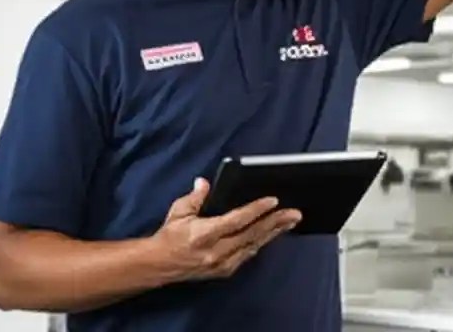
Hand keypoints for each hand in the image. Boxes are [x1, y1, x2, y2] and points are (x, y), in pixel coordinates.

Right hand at [152, 177, 301, 281]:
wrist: (157, 266)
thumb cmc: (168, 237)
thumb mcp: (178, 212)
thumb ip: (195, 197)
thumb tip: (205, 182)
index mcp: (204, 235)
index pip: (237, 220)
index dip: (256, 210)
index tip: (273, 201)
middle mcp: (216, 252)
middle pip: (252, 235)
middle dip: (275, 223)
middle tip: (295, 213)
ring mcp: (222, 264)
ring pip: (254, 246)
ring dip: (273, 233)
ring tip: (290, 222)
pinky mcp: (224, 271)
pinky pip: (247, 255)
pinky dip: (260, 243)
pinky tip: (272, 234)